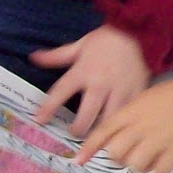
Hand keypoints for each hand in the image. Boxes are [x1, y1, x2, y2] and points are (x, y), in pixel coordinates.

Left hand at [29, 25, 150, 136]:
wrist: (139, 32)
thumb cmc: (107, 40)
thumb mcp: (80, 45)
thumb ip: (57, 56)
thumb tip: (33, 57)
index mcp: (83, 71)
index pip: (61, 92)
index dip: (48, 108)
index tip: (39, 120)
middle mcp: (100, 84)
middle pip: (86, 115)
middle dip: (78, 129)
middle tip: (74, 133)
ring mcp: (120, 91)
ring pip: (108, 120)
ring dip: (100, 133)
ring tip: (95, 140)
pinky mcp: (136, 94)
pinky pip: (127, 116)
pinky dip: (121, 126)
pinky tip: (116, 133)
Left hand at [74, 56, 172, 172]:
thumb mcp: (150, 96)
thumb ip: (132, 114)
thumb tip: (120, 133)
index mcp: (133, 110)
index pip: (103, 131)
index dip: (89, 148)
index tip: (78, 161)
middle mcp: (141, 126)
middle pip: (116, 154)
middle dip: (121, 156)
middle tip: (133, 152)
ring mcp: (158, 141)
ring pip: (136, 166)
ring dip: (142, 164)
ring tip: (154, 155)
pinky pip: (158, 172)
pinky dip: (161, 169)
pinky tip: (169, 159)